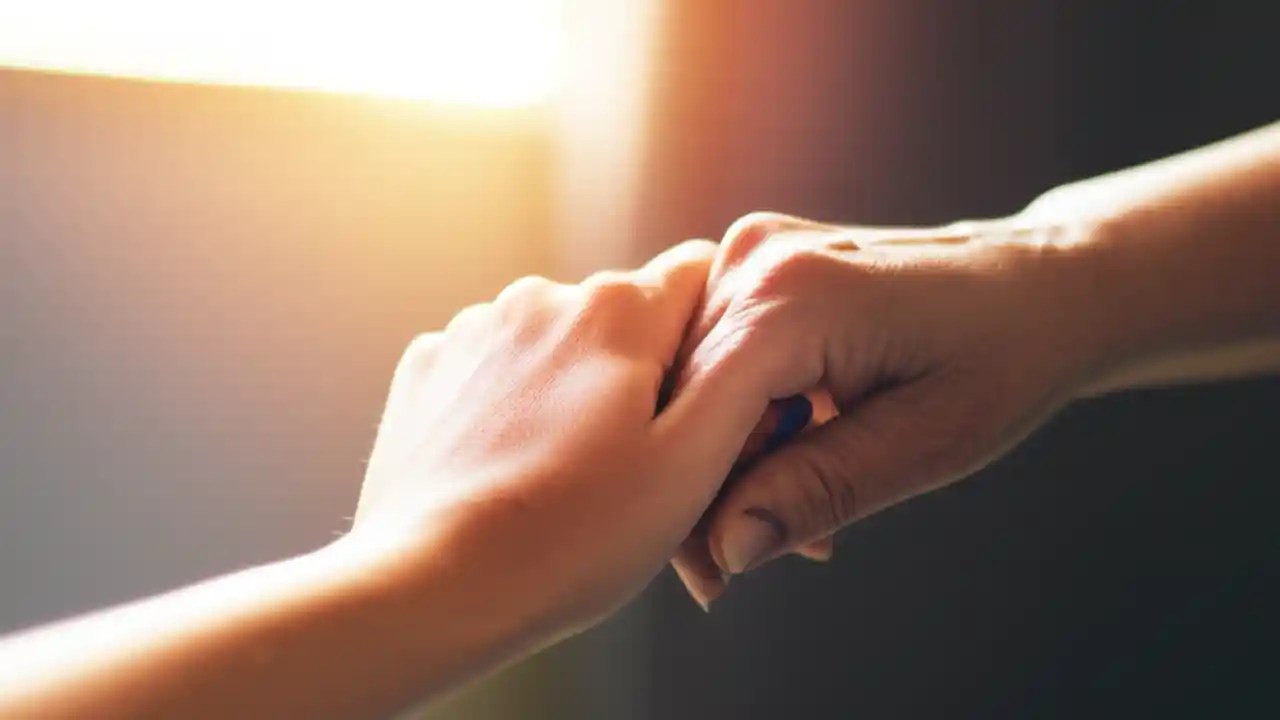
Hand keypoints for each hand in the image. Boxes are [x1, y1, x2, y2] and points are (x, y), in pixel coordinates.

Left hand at [350, 240, 768, 640]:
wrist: (430, 584)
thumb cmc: (571, 538)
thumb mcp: (691, 463)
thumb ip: (739, 371)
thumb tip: (751, 310)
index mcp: (618, 309)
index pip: (703, 278)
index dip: (720, 342)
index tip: (711, 410)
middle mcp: (543, 295)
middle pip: (630, 319)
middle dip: (647, 378)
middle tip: (643, 470)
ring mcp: (476, 328)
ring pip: (562, 345)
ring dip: (580, 393)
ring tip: (570, 482)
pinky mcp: (429, 366)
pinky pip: (498, 369)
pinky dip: (515, 406)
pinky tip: (513, 470)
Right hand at [670, 211, 1110, 606]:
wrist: (1047, 283)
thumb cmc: (1009, 357)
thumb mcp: (929, 443)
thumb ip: (818, 490)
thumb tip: (726, 549)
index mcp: (792, 295)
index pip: (691, 419)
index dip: (690, 507)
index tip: (715, 584)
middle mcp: (757, 257)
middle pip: (683, 402)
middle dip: (710, 490)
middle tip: (764, 562)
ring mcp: (755, 251)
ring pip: (693, 386)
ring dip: (730, 459)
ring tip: (806, 516)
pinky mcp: (760, 264)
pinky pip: (719, 358)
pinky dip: (746, 420)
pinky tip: (800, 455)